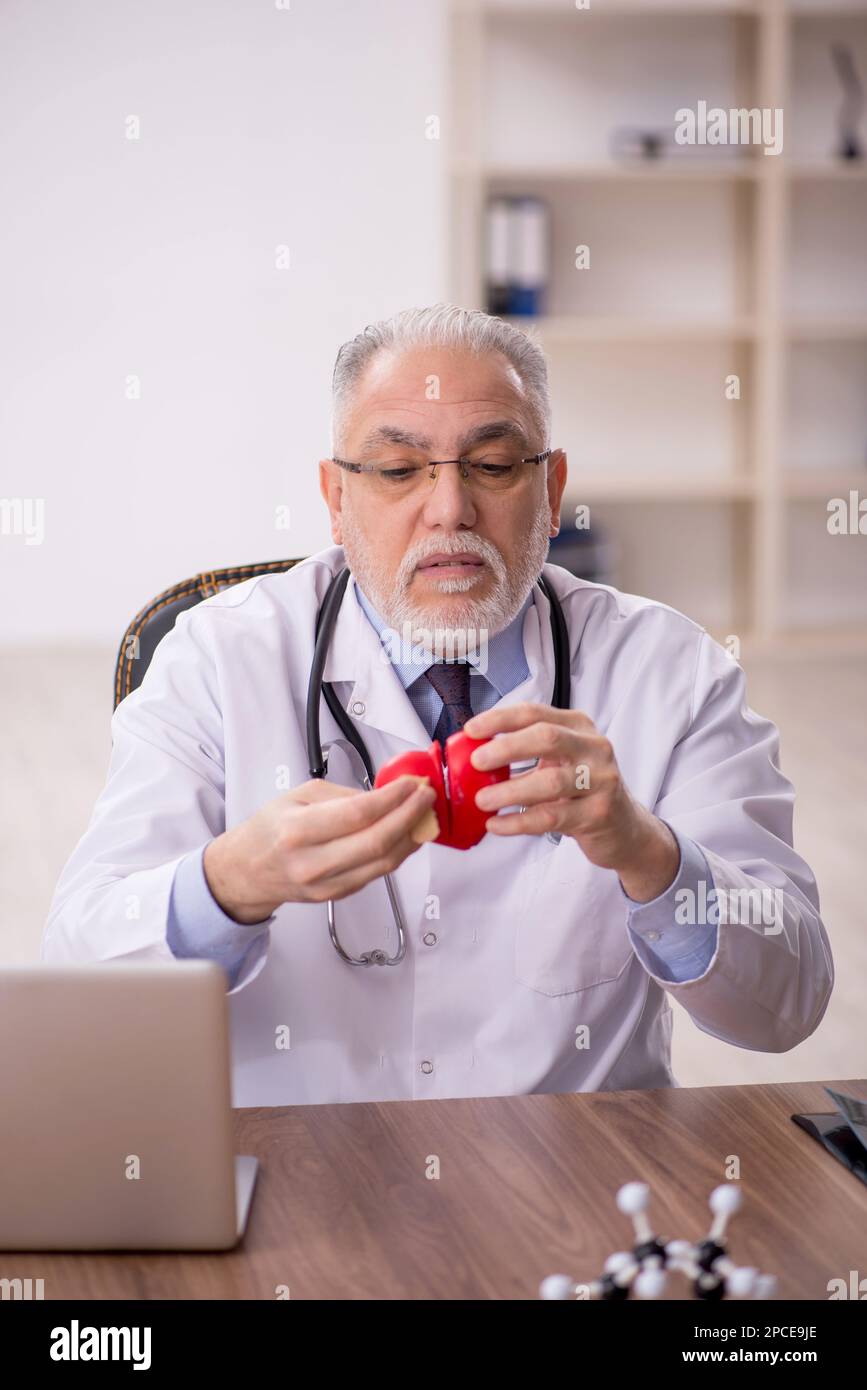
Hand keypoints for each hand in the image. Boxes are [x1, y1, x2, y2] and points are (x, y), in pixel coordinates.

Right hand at [203, 777, 436, 923]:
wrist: (247, 872)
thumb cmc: (270, 830)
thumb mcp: (297, 796)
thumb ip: (342, 795)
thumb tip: (385, 794)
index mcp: (298, 830)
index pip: (358, 814)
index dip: (393, 798)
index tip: (412, 783)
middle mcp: (313, 862)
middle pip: (377, 842)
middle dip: (411, 815)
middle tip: (427, 795)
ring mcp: (326, 884)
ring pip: (384, 862)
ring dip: (411, 836)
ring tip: (424, 814)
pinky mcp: (337, 896)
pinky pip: (377, 873)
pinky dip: (398, 852)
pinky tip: (407, 835)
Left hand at [463, 703, 678, 903]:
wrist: (624, 828)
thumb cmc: (582, 791)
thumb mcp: (560, 762)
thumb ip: (526, 753)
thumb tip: (471, 752)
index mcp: (579, 726)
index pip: (535, 713)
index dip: (500, 719)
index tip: (471, 729)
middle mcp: (594, 747)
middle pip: (547, 738)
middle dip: (507, 748)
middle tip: (476, 762)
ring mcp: (601, 780)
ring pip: (550, 782)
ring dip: (510, 791)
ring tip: (482, 800)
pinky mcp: (599, 814)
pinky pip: (552, 817)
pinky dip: (518, 822)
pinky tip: (497, 824)